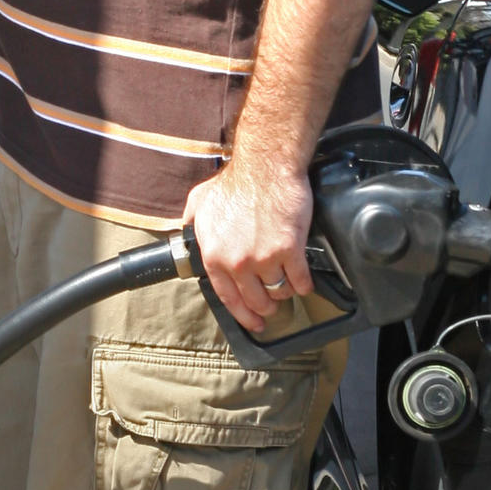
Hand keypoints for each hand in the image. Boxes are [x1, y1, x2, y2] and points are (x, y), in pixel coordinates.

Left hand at [183, 158, 313, 336]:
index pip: (227, 297)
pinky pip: (300, 281)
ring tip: (288, 286)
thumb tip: (186, 231)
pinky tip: (304, 282)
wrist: (265, 168)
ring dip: (284, 292)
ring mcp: (263, 258)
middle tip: (272, 305)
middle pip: (256, 300)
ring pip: (279, 292)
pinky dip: (304, 284)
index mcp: (214, 255)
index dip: (241, 315)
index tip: (252, 321)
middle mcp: (236, 262)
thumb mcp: (199, 201)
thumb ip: (192, 221)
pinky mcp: (289, 251)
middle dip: (265, 307)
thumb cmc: (235, 182)